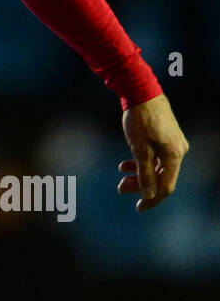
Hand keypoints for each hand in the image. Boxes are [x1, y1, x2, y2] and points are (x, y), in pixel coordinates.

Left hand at [119, 93, 188, 209]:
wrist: (142, 92)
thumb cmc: (140, 120)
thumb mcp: (139, 149)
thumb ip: (144, 174)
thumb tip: (149, 195)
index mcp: (174, 156)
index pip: (166, 187)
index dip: (151, 199)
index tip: (138, 207)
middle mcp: (178, 151)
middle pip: (161, 177)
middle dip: (141, 185)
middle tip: (121, 188)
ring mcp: (174, 144)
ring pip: (157, 167)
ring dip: (139, 174)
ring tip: (121, 177)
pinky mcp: (167, 138)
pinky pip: (156, 157)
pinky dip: (142, 162)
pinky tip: (124, 165)